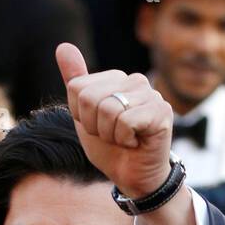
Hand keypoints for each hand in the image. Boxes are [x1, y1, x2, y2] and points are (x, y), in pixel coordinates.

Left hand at [56, 42, 172, 201]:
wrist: (134, 178)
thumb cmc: (111, 149)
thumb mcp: (84, 117)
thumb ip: (75, 82)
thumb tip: (63, 46)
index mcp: (115, 78)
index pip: (77, 88)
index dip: (81, 117)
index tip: (98, 128)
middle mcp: (134, 80)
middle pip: (90, 98)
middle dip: (95, 127)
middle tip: (112, 136)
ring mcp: (150, 94)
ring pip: (108, 111)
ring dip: (111, 136)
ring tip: (124, 139)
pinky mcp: (161, 111)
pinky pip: (126, 122)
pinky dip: (125, 140)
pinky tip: (136, 142)